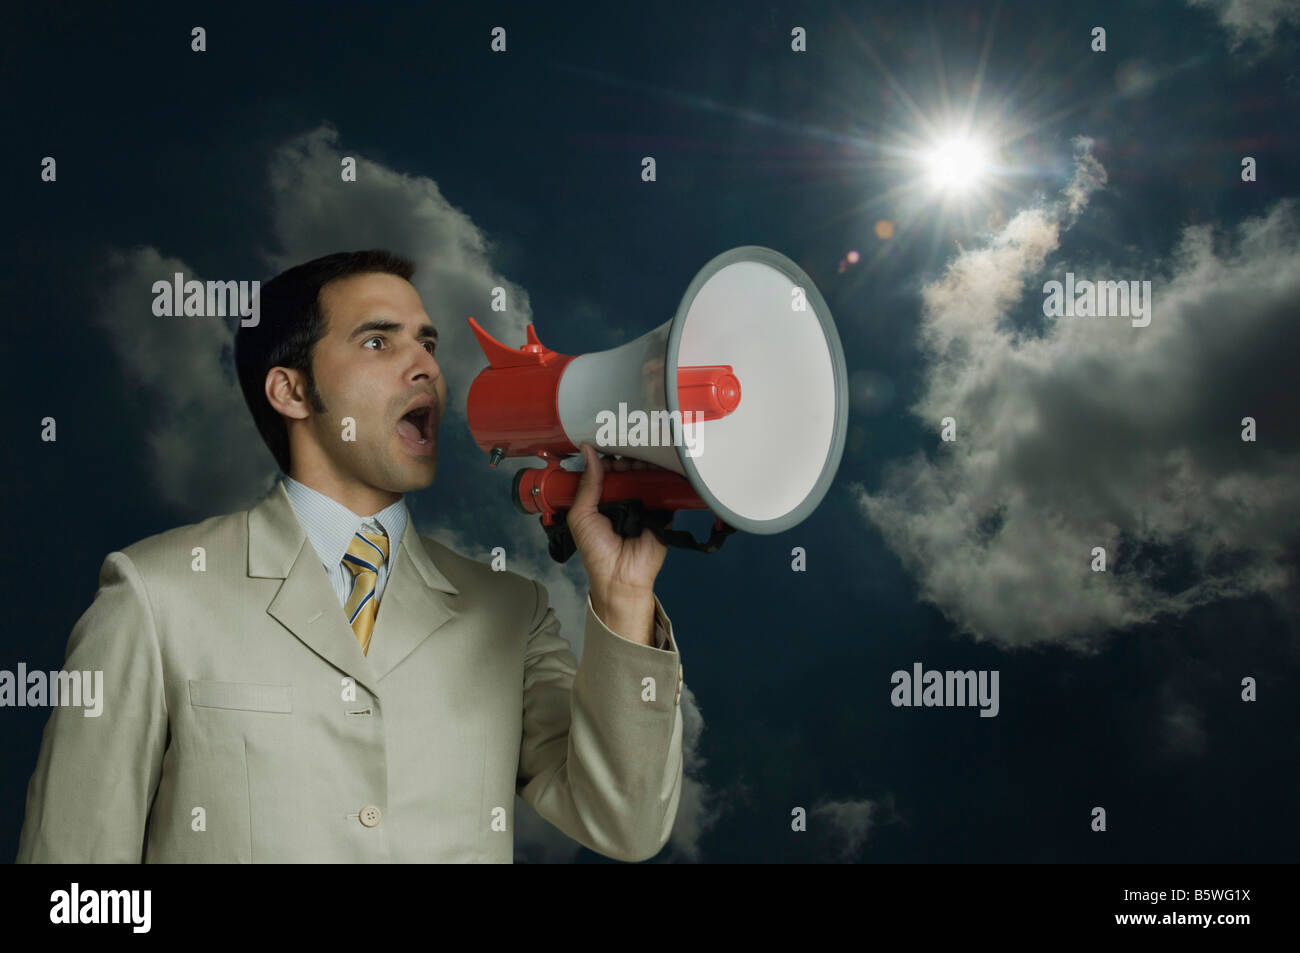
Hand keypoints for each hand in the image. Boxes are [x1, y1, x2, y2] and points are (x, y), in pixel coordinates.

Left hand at [567, 444, 669, 641]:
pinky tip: (663, 466)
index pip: (607, 471)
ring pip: (647, 477)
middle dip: (629, 459)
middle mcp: (624, 499)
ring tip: (642, 461)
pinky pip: (665, 491)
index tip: (609, 446)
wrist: (620, 577)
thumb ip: (587, 484)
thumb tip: (588, 452)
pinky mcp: (662, 512)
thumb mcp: (581, 515)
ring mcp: (644, 504)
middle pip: (629, 470)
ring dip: (646, 466)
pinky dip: (665, 478)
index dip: (608, 458)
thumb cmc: (596, 550)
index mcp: (602, 499)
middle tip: (628, 454)